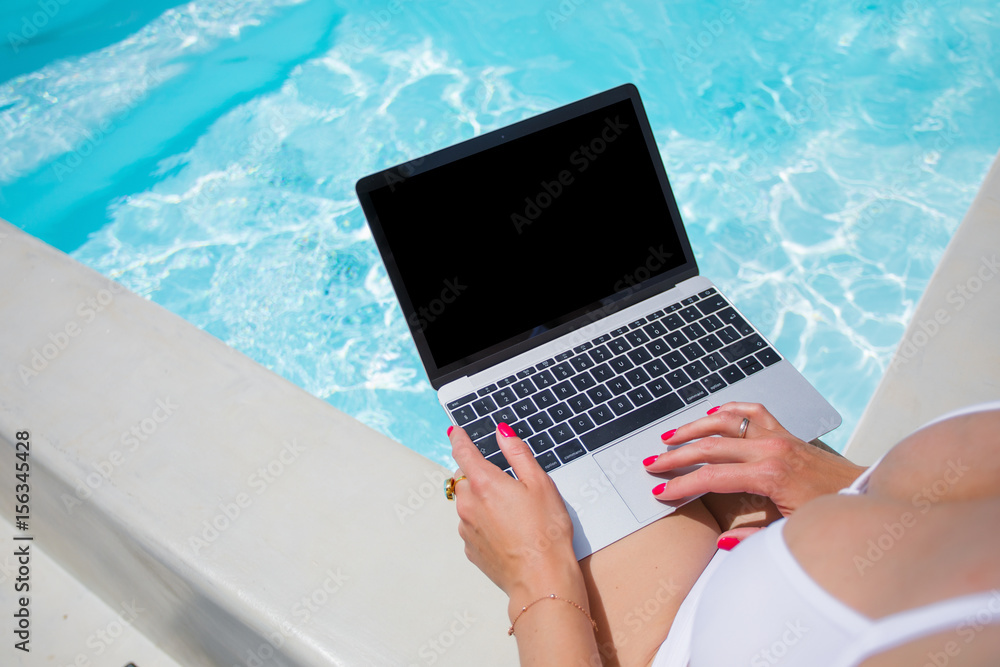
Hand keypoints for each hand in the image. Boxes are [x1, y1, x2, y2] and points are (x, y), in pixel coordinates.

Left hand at [449, 423, 583, 615]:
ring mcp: (466, 529)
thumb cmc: (545, 532)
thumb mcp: (540, 483)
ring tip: (512, 513)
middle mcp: (468, 505)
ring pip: (467, 504)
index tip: (456, 432)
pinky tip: (507, 532)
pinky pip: (472, 526)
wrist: (541, 579)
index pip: (463, 452)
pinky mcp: (470, 549)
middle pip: (463, 479)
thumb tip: (502, 433)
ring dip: (480, 501)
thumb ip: (517, 453)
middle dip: (477, 474)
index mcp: (484, 483)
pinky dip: (483, 523)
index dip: (459, 438)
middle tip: (505, 483)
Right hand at [645, 402, 864, 525]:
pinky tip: (713, 414)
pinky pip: (752, 411)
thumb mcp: (791, 533)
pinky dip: (729, 410)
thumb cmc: (831, 514)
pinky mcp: (786, 431)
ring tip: (670, 436)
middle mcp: (770, 449)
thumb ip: (754, 539)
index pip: (712, 477)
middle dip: (676, 455)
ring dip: (694, 427)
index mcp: (768, 475)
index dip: (682, 485)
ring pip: (725, 422)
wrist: (868, 493)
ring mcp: (778, 436)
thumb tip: (722, 542)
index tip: (662, 493)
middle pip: (710, 446)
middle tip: (653, 464)